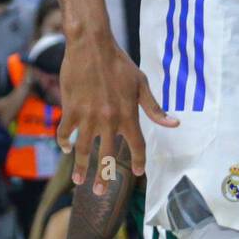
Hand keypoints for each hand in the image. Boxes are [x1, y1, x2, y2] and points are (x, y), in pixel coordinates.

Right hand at [58, 36, 176, 189]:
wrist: (92, 45)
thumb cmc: (119, 63)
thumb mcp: (141, 83)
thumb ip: (154, 107)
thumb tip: (174, 123)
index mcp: (128, 114)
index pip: (137, 145)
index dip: (139, 160)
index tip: (139, 172)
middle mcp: (108, 120)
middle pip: (107, 156)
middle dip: (104, 177)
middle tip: (100, 193)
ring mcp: (88, 117)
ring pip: (83, 150)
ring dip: (81, 168)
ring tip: (79, 181)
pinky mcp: (70, 110)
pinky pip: (65, 133)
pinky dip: (64, 143)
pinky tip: (66, 148)